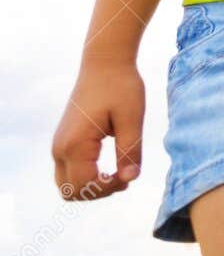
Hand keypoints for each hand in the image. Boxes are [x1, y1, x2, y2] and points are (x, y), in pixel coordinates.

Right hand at [52, 60, 145, 200]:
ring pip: (67, 184)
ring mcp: (58, 145)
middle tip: (125, 177)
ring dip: (91, 187)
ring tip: (119, 174)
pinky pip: (69, 172)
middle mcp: (60, 148)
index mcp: (75, 144)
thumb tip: (130, 179)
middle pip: (70, 191)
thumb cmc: (121, 87)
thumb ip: (130, 151)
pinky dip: (87, 177)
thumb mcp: (132, 119)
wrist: (105, 63)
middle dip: (98, 192)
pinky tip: (110, 168)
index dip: (109, 187)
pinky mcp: (64, 142)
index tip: (130, 175)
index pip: (86, 185)